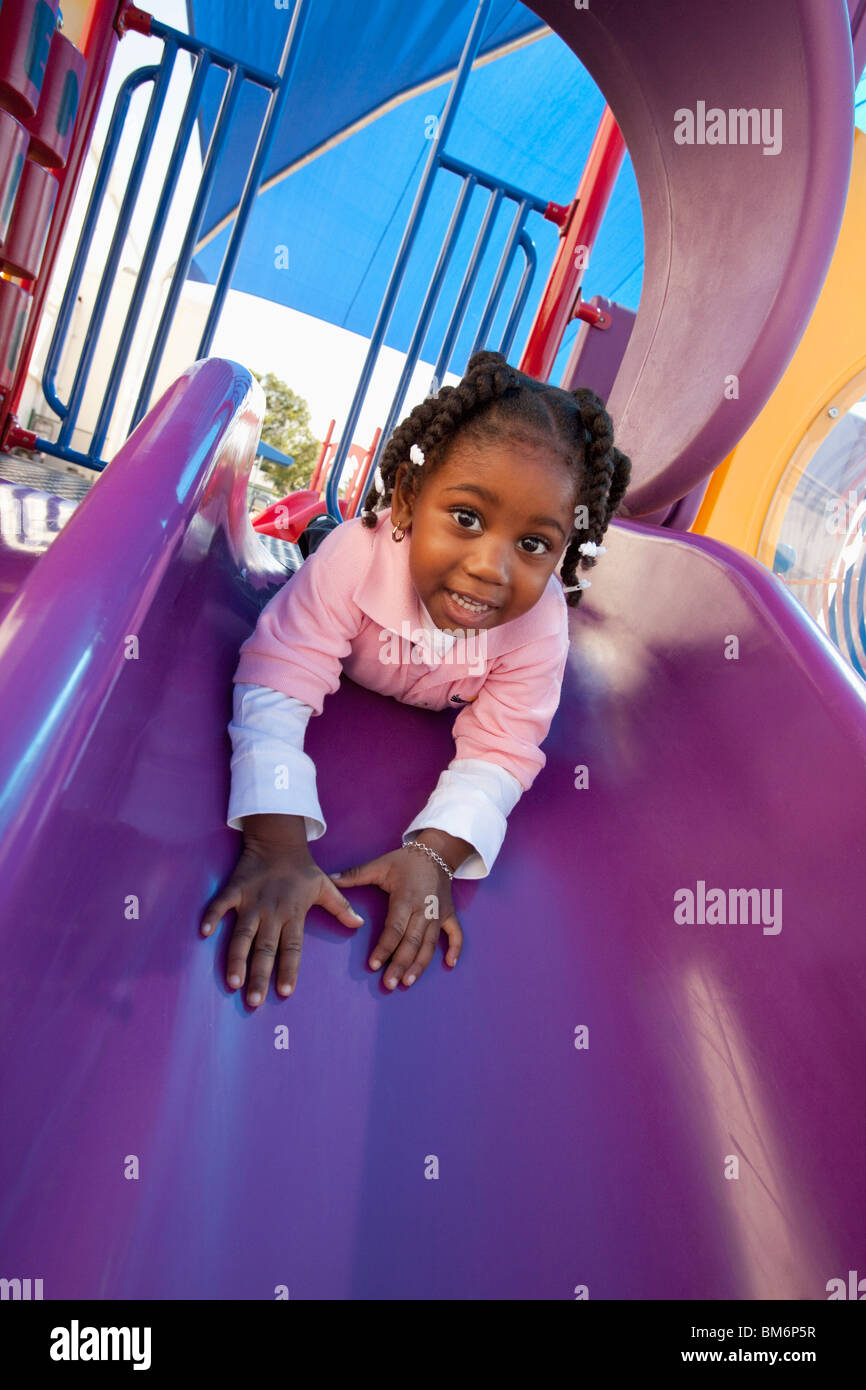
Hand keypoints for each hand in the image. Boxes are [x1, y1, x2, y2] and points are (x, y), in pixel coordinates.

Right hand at [200, 840, 364, 1005]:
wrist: (279, 840)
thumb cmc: (303, 868)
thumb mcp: (325, 886)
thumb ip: (341, 907)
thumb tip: (359, 924)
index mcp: (293, 914)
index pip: (292, 948)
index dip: (288, 970)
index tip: (284, 993)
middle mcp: (271, 912)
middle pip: (265, 949)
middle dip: (259, 976)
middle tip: (254, 1002)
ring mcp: (251, 901)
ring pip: (242, 935)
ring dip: (237, 959)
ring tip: (233, 983)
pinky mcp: (234, 889)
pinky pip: (220, 905)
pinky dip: (212, 917)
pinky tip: (204, 934)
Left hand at [329, 842, 462, 989]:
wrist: (437, 851)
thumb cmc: (405, 860)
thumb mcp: (380, 865)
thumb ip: (355, 875)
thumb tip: (330, 879)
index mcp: (405, 898)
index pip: (394, 929)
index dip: (384, 948)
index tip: (373, 965)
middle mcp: (423, 910)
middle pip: (411, 942)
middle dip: (400, 964)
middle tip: (389, 984)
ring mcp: (438, 914)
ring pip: (430, 944)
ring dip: (420, 965)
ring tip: (408, 982)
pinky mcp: (449, 914)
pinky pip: (455, 934)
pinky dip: (455, 949)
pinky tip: (449, 965)